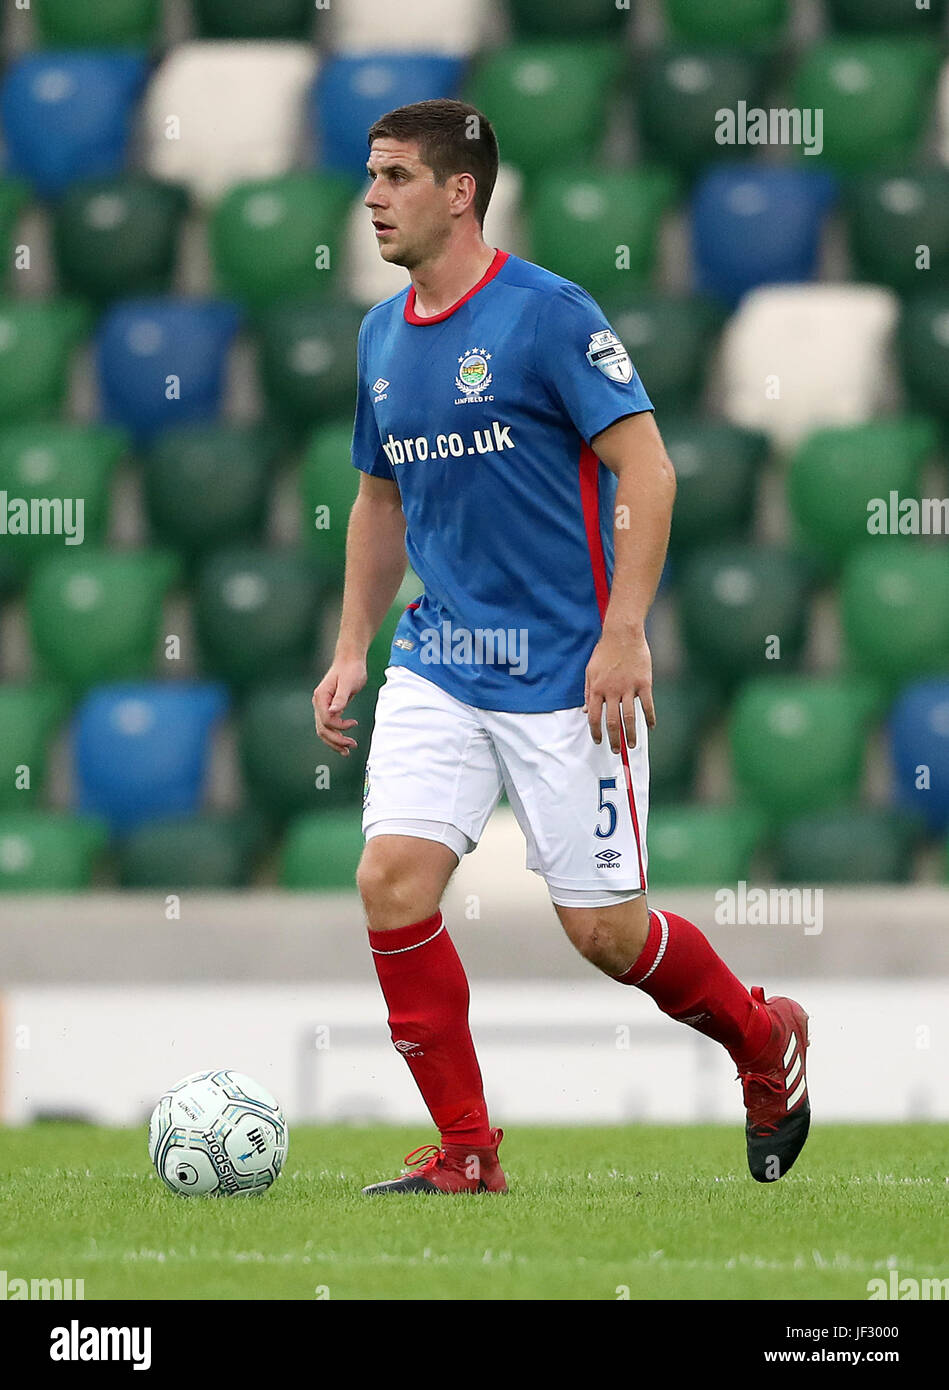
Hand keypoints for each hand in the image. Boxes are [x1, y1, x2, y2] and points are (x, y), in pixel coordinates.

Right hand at [312, 658, 367, 756]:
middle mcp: (319, 702)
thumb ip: (340, 698)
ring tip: (348, 750)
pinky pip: (329, 725)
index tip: (353, 723)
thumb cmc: (350, 669)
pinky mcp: (329, 707)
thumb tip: (335, 711)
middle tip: (351, 746)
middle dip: (336, 740)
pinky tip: (344, 742)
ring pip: (324, 730)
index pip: (326, 719)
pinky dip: (336, 735)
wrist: (351, 660)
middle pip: (322, 728)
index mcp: (321, 696)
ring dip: (335, 741)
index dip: (339, 726)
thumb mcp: (348, 683)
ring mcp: (323, 706)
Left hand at [583, 626, 655, 752]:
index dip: (596, 731)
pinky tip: (651, 726)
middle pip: (612, 721)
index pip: (595, 716)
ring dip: (631, 734)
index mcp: (597, 689)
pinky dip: (650, 717)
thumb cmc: (605, 651)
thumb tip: (587, 711)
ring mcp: (629, 688)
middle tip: (615, 750)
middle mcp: (612, 691)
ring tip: (632, 745)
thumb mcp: (590, 670)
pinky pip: (647, 704)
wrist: (622, 634)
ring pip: (630, 717)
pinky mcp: (644, 683)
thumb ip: (588, 692)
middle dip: (613, 739)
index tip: (598, 741)